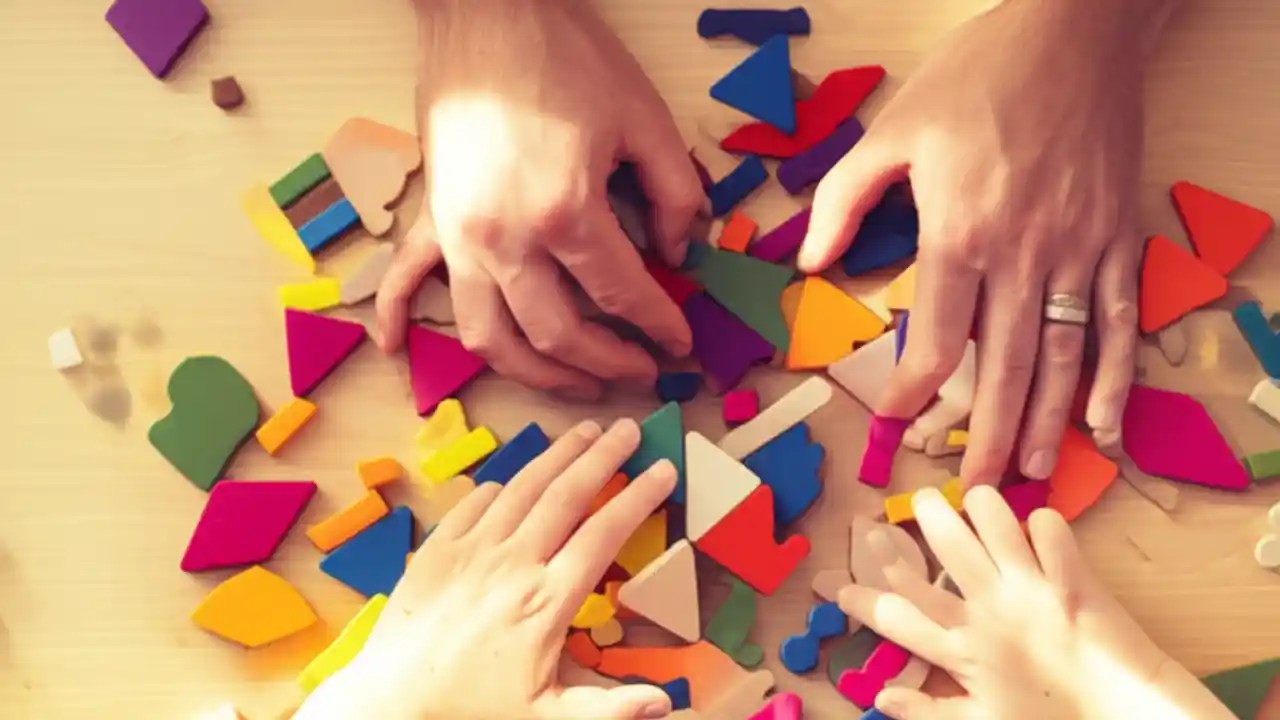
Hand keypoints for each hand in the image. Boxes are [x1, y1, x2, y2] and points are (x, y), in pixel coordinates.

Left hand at [295, 419, 677, 719]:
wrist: (390, 703)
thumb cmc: (471, 712)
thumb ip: (608, 710)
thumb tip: (666, 704)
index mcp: (546, 602)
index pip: (604, 533)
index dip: (638, 496)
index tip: (664, 469)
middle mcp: (512, 564)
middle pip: (567, 494)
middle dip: (603, 456)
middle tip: (629, 428)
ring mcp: (471, 551)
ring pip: (524, 486)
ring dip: (558, 454)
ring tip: (586, 431)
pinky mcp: (436, 549)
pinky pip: (475, 502)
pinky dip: (502, 483)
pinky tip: (516, 478)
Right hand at [375, 0, 700, 399]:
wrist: (486, 9)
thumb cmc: (565, 56)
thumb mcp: (643, 118)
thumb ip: (673, 192)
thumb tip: (678, 248)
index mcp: (564, 213)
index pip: (621, 293)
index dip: (657, 324)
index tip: (678, 343)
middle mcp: (504, 239)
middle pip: (555, 334)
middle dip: (605, 363)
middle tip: (639, 372)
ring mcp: (458, 235)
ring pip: (488, 335)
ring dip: (531, 373)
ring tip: (572, 383)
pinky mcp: (430, 217)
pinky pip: (405, 279)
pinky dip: (399, 320)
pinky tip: (395, 352)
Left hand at [799, 0, 1179, 482]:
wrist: (1075, 32)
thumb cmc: (976, 77)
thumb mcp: (890, 130)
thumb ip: (842, 202)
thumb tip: (807, 264)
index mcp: (960, 232)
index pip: (936, 342)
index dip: (911, 394)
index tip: (892, 423)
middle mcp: (1024, 254)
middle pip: (1003, 369)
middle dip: (981, 436)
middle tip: (967, 491)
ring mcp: (1079, 250)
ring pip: (1062, 358)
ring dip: (1043, 424)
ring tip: (1025, 474)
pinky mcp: (1118, 238)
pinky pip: (1117, 322)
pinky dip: (1112, 377)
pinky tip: (1102, 423)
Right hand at [838, 485, 1233, 718]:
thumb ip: (928, 711)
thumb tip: (878, 695)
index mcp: (963, 651)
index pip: (898, 618)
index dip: (861, 599)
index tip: (832, 582)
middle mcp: (989, 616)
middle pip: (937, 562)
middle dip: (908, 533)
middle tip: (888, 510)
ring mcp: (1031, 595)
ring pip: (991, 536)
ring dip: (976, 512)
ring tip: (966, 492)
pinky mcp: (1074, 583)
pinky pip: (1054, 538)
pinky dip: (1045, 525)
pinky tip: (1037, 517)